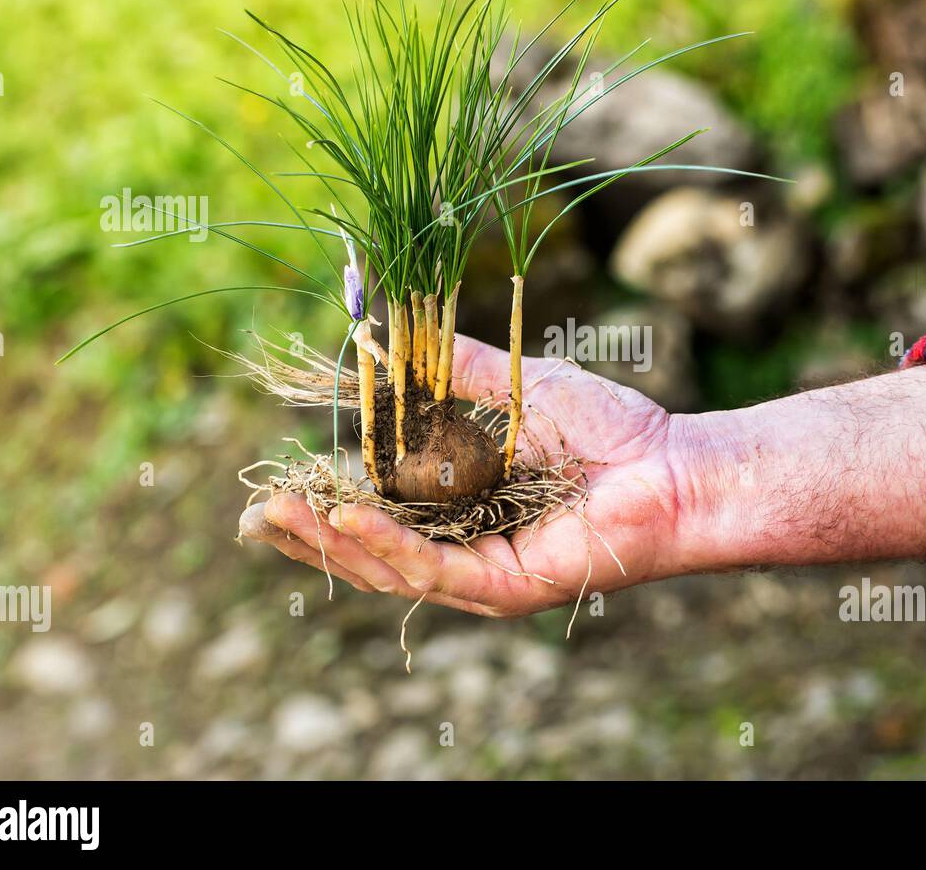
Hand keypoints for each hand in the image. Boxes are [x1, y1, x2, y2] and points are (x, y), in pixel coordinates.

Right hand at [239, 335, 688, 616]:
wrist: (672, 465)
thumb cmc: (608, 430)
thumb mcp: (517, 387)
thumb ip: (455, 370)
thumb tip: (388, 337)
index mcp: (461, 508)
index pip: (376, 514)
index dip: (323, 503)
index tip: (275, 481)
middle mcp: (464, 548)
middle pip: (368, 553)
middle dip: (309, 536)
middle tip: (253, 515)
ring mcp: (482, 574)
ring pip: (389, 570)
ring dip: (331, 544)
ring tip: (277, 517)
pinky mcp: (505, 588)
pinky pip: (432, 570)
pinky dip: (386, 545)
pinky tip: (346, 520)